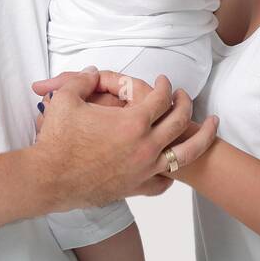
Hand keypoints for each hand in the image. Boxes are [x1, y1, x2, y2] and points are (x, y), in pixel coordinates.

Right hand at [27, 69, 201, 209]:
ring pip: (185, 154)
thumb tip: (94, 72)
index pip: (161, 97)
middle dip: (185, 103)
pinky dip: (172, 173)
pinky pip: (163, 182)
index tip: (163, 81)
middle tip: (182, 96)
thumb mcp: (67, 98)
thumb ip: (83, 79)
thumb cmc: (57, 139)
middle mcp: (145, 146)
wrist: (49, 179)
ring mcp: (144, 169)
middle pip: (180, 121)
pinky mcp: (135, 188)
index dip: (164, 85)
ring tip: (211, 127)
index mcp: (133, 121)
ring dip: (202, 137)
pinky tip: (173, 165)